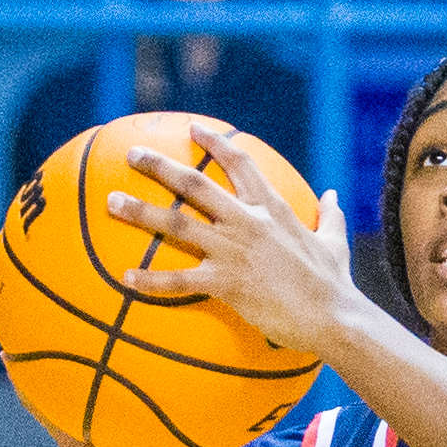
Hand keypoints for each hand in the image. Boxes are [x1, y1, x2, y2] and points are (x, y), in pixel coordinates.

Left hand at [111, 128, 346, 355]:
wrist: (334, 318)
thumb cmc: (335, 284)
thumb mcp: (335, 243)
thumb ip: (330, 216)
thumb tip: (333, 195)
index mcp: (272, 208)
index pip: (239, 163)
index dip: (214, 142)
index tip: (194, 128)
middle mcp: (247, 222)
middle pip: (193, 184)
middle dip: (158, 165)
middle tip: (132, 154)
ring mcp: (233, 251)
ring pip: (175, 224)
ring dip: (140, 211)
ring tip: (111, 202)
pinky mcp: (226, 282)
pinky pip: (179, 280)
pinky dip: (151, 279)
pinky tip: (126, 277)